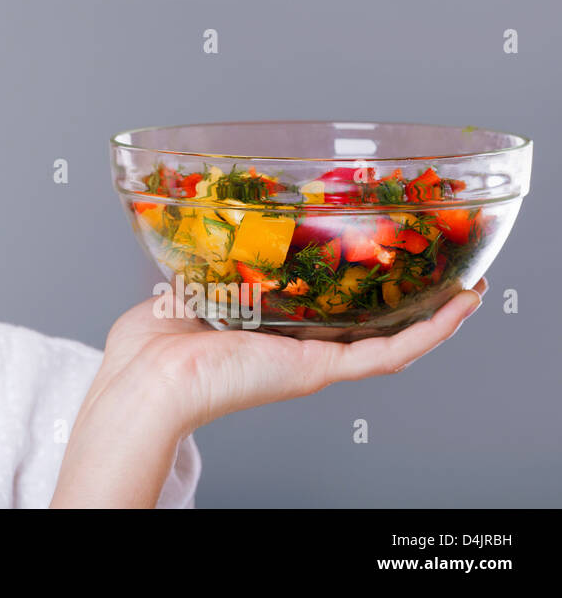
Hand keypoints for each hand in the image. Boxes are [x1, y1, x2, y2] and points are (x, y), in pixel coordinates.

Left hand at [51, 279, 485, 507]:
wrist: (149, 378)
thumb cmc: (151, 348)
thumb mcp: (184, 292)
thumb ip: (204, 270)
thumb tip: (207, 237)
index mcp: (265, 332)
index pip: (320, 311)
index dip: (352, 288)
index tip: (375, 260)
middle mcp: (295, 350)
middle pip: (362, 325)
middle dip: (402, 301)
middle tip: (438, 270)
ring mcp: (311, 362)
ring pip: (389, 342)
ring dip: (432, 316)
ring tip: (467, 288)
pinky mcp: (319, 369)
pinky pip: (389, 353)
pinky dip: (429, 332)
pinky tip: (459, 307)